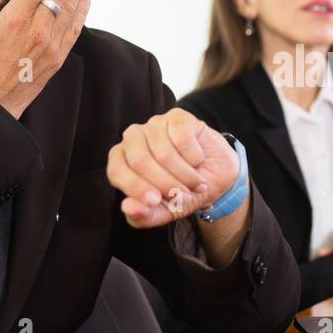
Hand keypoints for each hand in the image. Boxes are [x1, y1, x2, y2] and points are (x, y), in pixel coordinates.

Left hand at [106, 109, 239, 228]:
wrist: (215, 178)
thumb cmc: (183, 192)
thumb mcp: (165, 211)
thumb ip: (144, 215)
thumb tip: (127, 208)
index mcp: (121, 160)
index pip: (116, 171)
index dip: (135, 187)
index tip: (155, 201)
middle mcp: (133, 138)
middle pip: (140, 161)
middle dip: (165, 184)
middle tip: (184, 196)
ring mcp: (155, 125)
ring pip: (164, 153)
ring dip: (185, 175)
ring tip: (195, 183)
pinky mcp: (177, 117)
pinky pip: (182, 139)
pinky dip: (194, 157)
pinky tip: (197, 160)